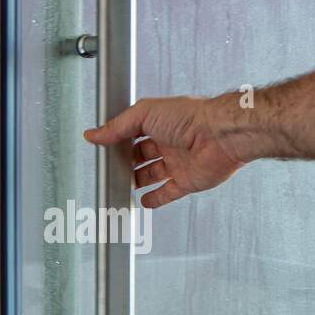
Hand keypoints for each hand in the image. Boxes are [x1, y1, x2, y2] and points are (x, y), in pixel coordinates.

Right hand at [84, 94, 254, 207]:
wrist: (220, 136)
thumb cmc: (191, 117)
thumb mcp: (144, 113)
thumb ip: (118, 126)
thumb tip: (95, 134)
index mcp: (159, 122)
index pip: (133, 132)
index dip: (119, 139)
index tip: (104, 146)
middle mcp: (169, 141)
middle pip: (142, 154)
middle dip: (126, 161)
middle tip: (112, 168)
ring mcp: (179, 162)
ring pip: (154, 174)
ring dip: (139, 180)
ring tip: (124, 185)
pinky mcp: (188, 181)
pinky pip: (169, 192)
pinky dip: (156, 198)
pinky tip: (145, 200)